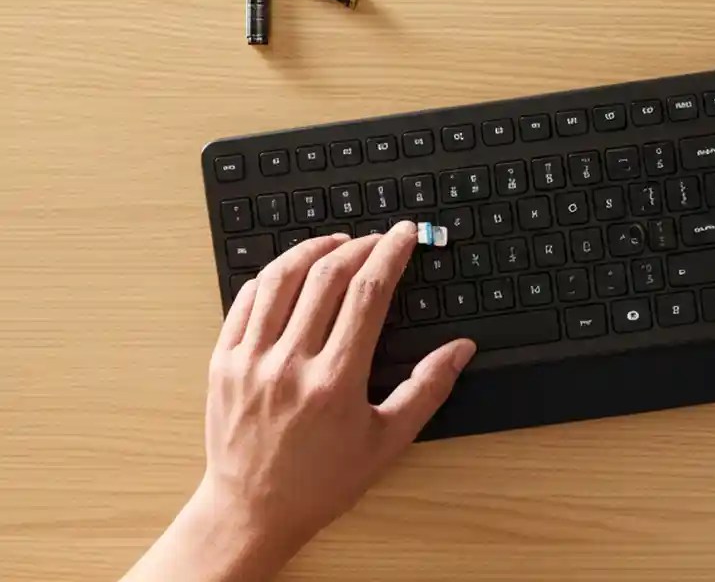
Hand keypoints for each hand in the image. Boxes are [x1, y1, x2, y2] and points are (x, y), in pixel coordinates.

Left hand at [124, 221, 474, 581]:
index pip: (368, 293)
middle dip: (359, 245)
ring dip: (313, 249)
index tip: (406, 234)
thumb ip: (427, 389)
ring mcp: (250, 361)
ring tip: (337, 242)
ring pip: (281, 278)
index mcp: (335, 381)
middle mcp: (290, 364)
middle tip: (379, 239)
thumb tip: (461, 349)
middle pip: (326, 276)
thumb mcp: (388, 441)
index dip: (391, 253)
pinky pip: (244, 301)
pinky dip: (271, 276)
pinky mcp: (222, 363)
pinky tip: (291, 272)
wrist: (253, 511)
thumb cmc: (323, 481)